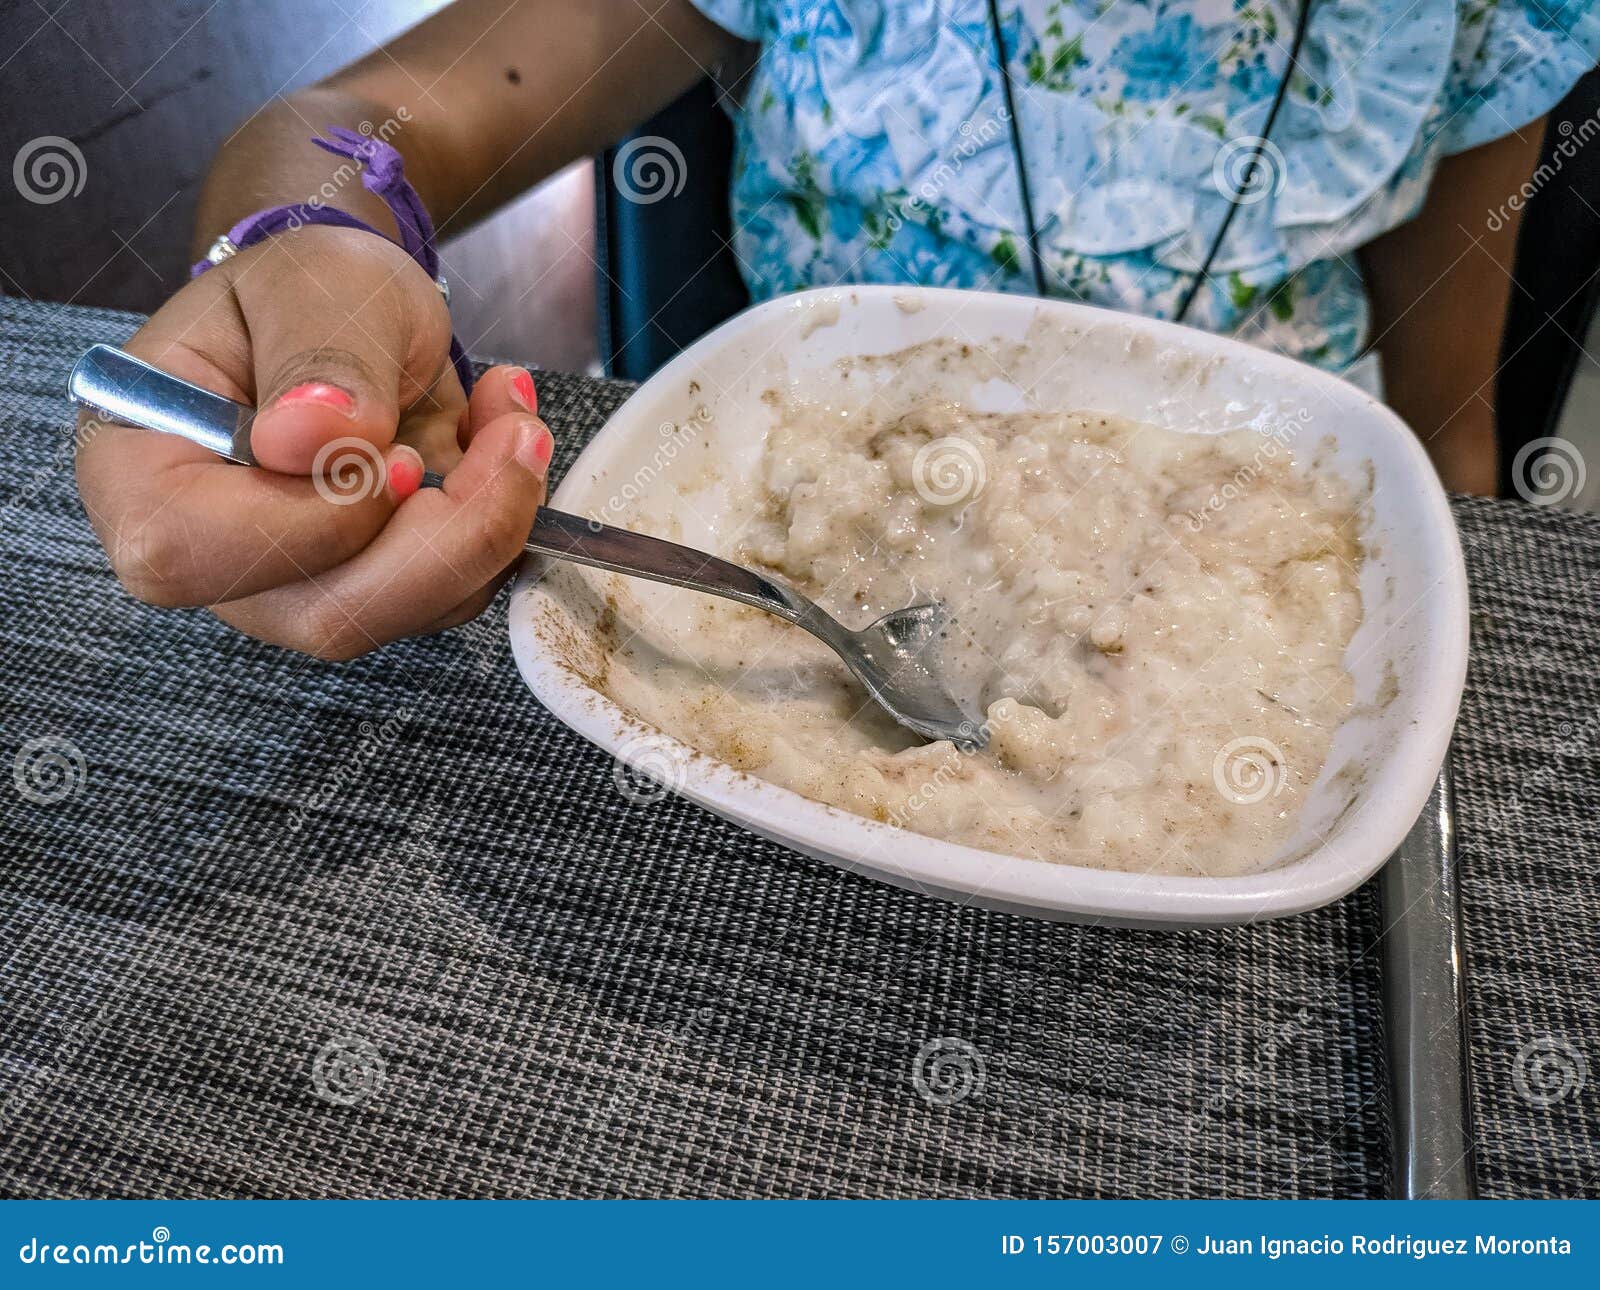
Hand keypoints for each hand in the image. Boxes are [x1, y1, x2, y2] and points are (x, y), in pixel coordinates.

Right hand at [75, 225, 554, 659]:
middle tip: (510, 432)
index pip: (191, 552)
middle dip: (448, 534)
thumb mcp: (310, 286)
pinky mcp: (376, 591)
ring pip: (409, 613)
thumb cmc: (302, 290)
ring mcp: (298, 587)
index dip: (313, 520)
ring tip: (512, 419)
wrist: (350, 309)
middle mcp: (214, 557)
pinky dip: (504, 522)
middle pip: (326, 613)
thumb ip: (316, 357)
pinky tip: (501, 441)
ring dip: (492, 520)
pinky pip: (457, 594)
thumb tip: (311, 438)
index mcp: (141, 475)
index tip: (397, 453)